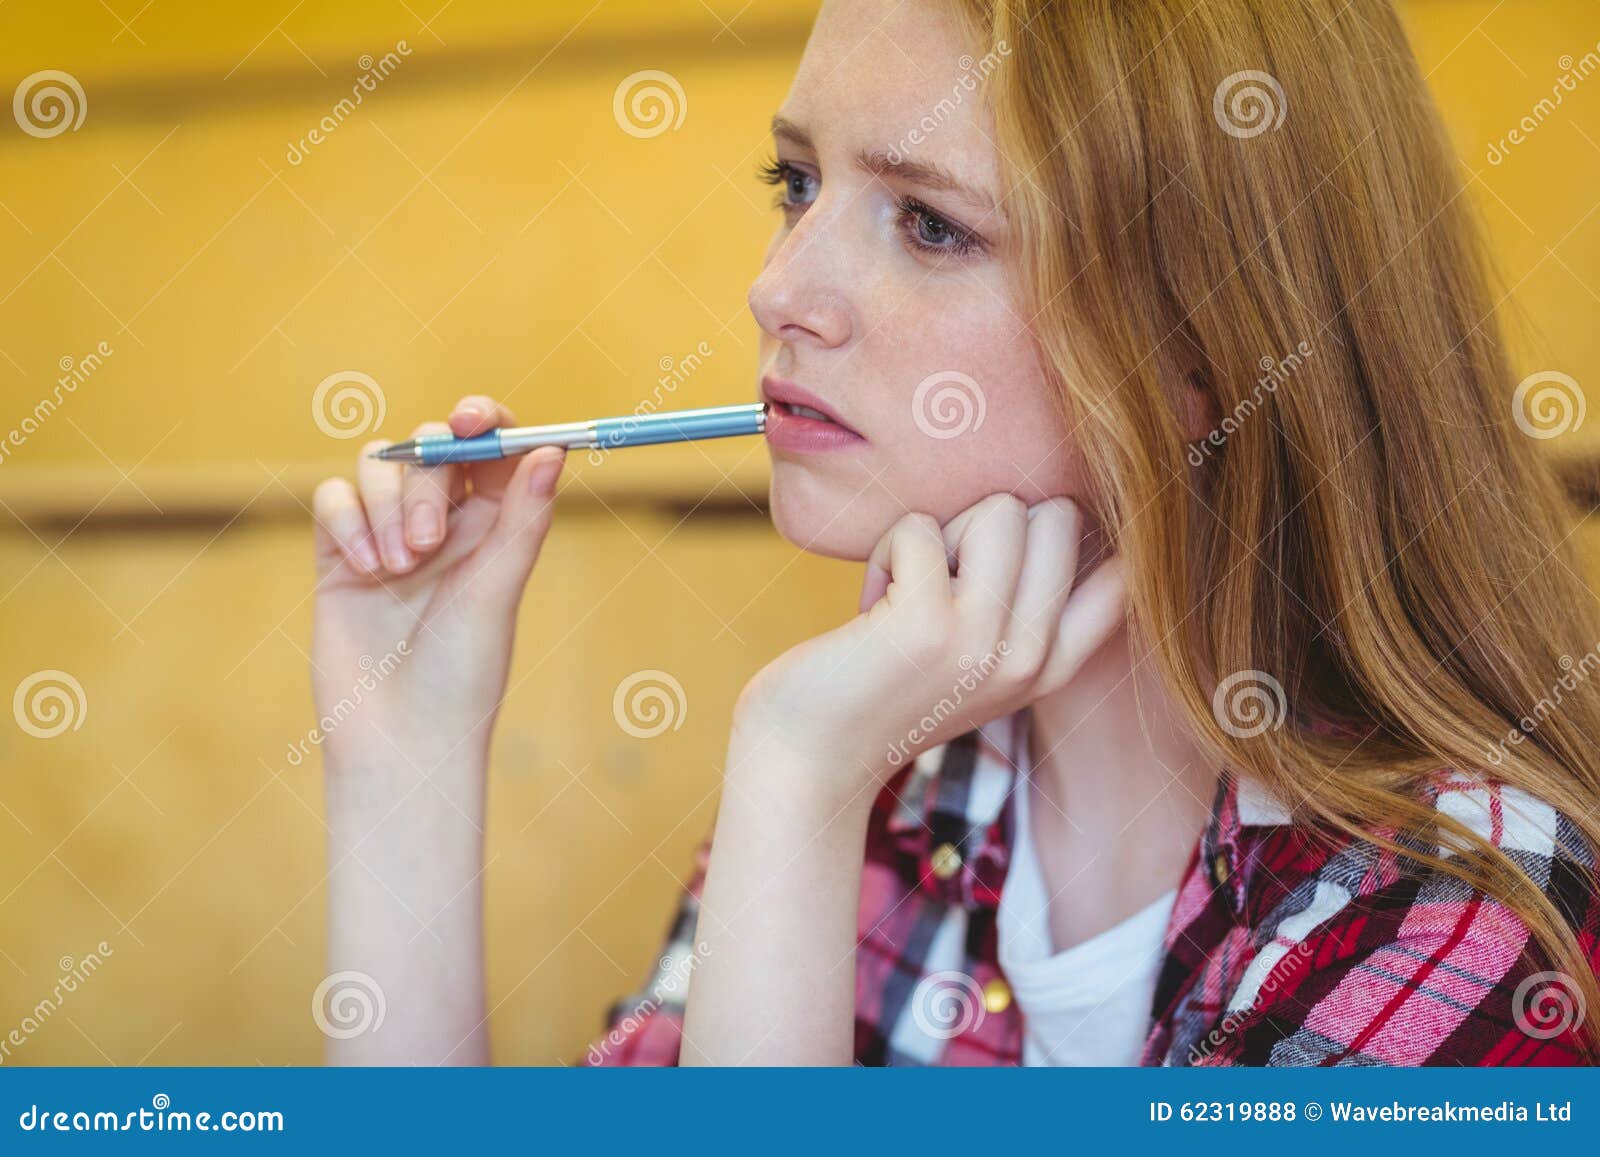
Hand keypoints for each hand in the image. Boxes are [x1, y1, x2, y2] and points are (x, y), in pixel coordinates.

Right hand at [309, 395, 565, 772]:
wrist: (400, 739)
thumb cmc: (465, 674)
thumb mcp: (499, 590)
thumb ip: (523, 518)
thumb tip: (554, 449)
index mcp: (496, 526)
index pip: (493, 447)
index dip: (484, 420)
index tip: (469, 420)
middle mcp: (445, 523)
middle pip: (431, 448)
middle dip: (426, 481)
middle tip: (427, 545)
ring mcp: (389, 535)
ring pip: (379, 466)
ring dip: (387, 505)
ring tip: (398, 568)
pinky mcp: (340, 555)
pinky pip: (334, 498)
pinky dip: (347, 520)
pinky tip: (365, 570)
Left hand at [728, 494, 1126, 814]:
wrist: (809, 759)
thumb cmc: (882, 690)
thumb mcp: (977, 659)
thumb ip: (1023, 606)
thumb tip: (1048, 503)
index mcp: (1052, 666)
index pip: (1127, 575)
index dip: (1083, 534)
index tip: (1013, 552)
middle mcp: (1031, 659)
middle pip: (1060, 515)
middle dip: (991, 522)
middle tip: (941, 577)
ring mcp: (983, 642)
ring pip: (1001, 509)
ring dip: (938, 531)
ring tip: (906, 589)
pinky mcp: (926, 625)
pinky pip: (919, 526)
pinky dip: (886, 549)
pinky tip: (871, 606)